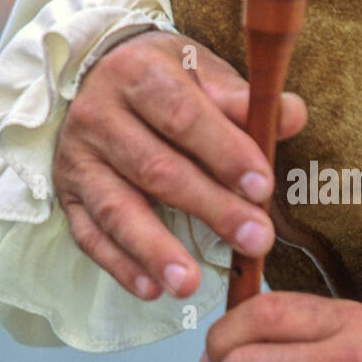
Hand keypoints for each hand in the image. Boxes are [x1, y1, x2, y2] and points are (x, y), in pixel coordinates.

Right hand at [52, 31, 306, 299]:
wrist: (96, 75)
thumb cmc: (167, 81)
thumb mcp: (204, 73)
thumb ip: (245, 100)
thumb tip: (291, 116)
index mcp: (139, 74)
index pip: (183, 116)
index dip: (224, 152)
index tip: (262, 186)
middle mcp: (99, 114)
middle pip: (156, 169)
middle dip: (211, 208)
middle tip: (255, 240)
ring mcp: (79, 158)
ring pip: (118, 209)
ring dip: (155, 250)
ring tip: (190, 285)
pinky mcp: (69, 194)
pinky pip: (90, 236)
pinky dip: (120, 265)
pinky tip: (151, 289)